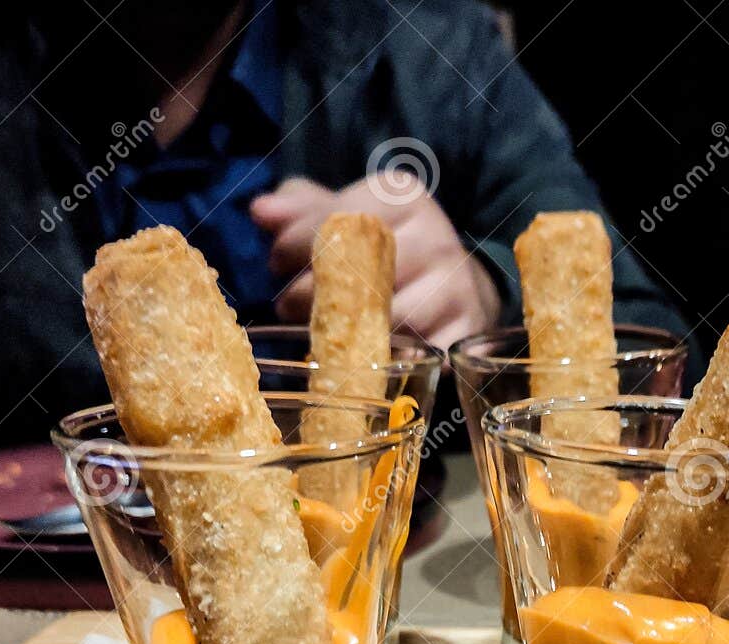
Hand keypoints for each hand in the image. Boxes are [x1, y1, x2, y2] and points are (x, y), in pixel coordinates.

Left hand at [251, 174, 500, 351]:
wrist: (461, 286)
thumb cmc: (389, 249)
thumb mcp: (350, 216)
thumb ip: (303, 211)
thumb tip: (261, 211)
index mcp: (403, 198)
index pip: (341, 216)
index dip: (298, 240)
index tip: (276, 262)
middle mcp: (435, 237)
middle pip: (362, 267)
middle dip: (312, 290)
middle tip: (287, 304)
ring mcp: (456, 286)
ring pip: (391, 317)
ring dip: (345, 332)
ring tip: (317, 333)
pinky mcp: (467, 330)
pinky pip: (421, 354)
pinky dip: (389, 360)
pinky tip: (361, 359)